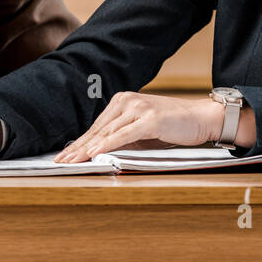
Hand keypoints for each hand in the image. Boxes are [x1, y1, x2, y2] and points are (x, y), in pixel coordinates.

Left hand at [54, 92, 224, 162]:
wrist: (201, 118)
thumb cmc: (173, 126)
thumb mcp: (143, 131)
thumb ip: (123, 136)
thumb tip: (100, 151)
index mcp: (123, 101)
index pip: (97, 126)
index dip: (80, 142)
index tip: (65, 155)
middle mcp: (127, 101)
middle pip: (97, 129)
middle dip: (77, 147)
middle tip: (60, 161)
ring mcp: (138, 108)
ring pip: (106, 132)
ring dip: (87, 149)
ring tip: (72, 161)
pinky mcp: (148, 119)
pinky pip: (122, 135)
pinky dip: (107, 145)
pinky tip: (94, 153)